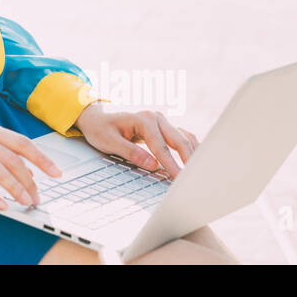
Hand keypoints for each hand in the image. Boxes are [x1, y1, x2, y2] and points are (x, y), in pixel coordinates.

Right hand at [0, 120, 61, 210]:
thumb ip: (1, 152)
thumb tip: (29, 174)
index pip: (21, 143)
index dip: (41, 158)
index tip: (56, 173)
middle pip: (11, 158)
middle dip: (29, 180)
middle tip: (38, 197)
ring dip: (14, 188)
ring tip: (25, 202)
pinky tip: (2, 205)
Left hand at [73, 103, 198, 177]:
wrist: (97, 118)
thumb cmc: (101, 129)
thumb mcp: (109, 141)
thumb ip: (130, 152)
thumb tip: (152, 164)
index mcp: (143, 119)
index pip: (160, 145)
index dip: (170, 163)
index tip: (178, 177)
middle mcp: (156, 117)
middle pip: (179, 140)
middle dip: (188, 160)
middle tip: (193, 178)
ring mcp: (162, 121)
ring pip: (184, 138)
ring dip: (193, 154)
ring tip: (199, 172)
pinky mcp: (164, 128)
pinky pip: (182, 137)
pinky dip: (190, 148)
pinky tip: (195, 161)